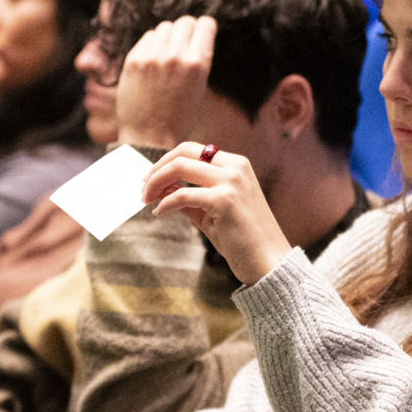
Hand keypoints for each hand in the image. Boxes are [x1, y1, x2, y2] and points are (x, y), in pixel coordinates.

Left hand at [116, 16, 216, 149]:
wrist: (149, 139)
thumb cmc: (179, 118)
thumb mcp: (200, 89)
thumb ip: (198, 60)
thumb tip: (195, 38)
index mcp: (197, 64)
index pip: (205, 25)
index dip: (205, 28)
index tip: (203, 32)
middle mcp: (174, 57)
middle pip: (184, 22)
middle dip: (188, 29)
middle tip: (186, 42)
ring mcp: (151, 57)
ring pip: (165, 27)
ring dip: (169, 35)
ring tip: (169, 52)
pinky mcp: (133, 60)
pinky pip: (147, 37)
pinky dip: (153, 43)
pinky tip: (154, 59)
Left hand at [142, 142, 291, 283]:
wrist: (269, 261)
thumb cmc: (243, 239)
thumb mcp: (212, 211)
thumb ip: (189, 196)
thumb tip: (161, 188)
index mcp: (236, 165)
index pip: (193, 150)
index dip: (167, 162)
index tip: (151, 180)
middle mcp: (235, 167)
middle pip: (183, 152)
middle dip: (157, 168)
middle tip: (143, 188)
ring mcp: (231, 182)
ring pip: (179, 167)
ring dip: (156, 182)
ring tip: (146, 199)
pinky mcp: (224, 200)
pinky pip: (182, 195)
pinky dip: (165, 204)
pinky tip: (159, 213)